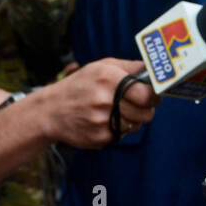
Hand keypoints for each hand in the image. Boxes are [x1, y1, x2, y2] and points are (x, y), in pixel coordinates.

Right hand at [37, 59, 156, 147]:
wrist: (51, 110)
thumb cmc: (79, 85)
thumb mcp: (100, 67)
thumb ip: (128, 67)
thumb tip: (151, 69)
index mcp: (109, 79)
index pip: (147, 94)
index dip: (154, 96)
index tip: (153, 96)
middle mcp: (106, 100)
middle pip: (146, 114)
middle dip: (146, 110)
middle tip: (139, 105)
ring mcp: (102, 121)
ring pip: (136, 126)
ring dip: (132, 120)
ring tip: (117, 111)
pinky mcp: (100, 138)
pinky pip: (122, 135)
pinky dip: (118, 129)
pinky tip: (104, 121)